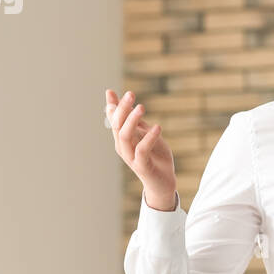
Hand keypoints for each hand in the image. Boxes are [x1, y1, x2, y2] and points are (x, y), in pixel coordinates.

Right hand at [106, 89, 176, 209]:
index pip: (113, 120)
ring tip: (142, 107)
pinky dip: (148, 138)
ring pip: (125, 136)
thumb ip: (136, 120)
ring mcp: (130, 157)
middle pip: (117, 125)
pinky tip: (158, 127)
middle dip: (122, 109)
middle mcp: (123, 147)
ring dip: (132, 120)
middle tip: (131, 94)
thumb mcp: (146, 134)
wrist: (163, 182)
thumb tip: (126, 102)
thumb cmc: (154, 156)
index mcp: (122, 138)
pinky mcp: (142, 166)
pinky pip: (141, 150)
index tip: (111, 91)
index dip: (112, 106)